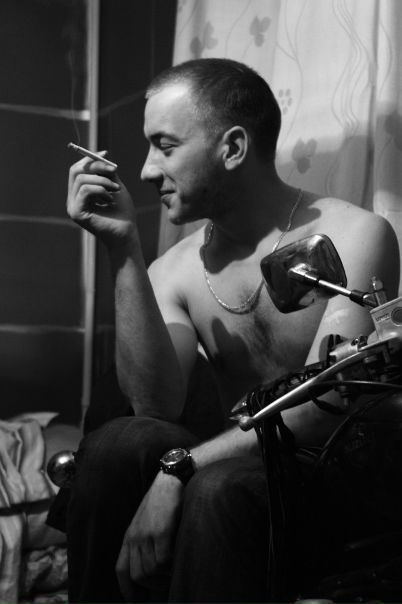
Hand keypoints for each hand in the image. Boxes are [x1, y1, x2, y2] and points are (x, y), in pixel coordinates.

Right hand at [66, 154, 137, 247]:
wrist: (126, 233)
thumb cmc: (123, 213)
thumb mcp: (115, 186)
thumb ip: (106, 172)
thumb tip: (100, 155)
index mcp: (80, 193)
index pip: (78, 170)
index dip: (90, 159)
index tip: (105, 154)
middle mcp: (73, 199)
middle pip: (75, 171)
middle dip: (96, 167)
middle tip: (113, 170)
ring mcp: (72, 206)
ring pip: (81, 180)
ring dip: (102, 181)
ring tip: (116, 190)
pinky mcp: (76, 213)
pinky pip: (84, 190)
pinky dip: (100, 190)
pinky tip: (110, 199)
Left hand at [116, 471, 183, 600]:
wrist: (171, 478)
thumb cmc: (164, 501)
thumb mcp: (148, 521)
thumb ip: (146, 541)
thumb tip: (154, 567)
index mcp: (129, 536)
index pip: (121, 571)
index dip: (128, 591)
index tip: (138, 603)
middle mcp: (134, 537)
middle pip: (138, 576)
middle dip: (153, 587)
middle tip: (167, 587)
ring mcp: (147, 534)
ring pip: (151, 571)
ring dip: (165, 577)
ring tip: (176, 572)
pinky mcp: (161, 531)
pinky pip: (164, 561)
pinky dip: (172, 566)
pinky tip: (180, 560)